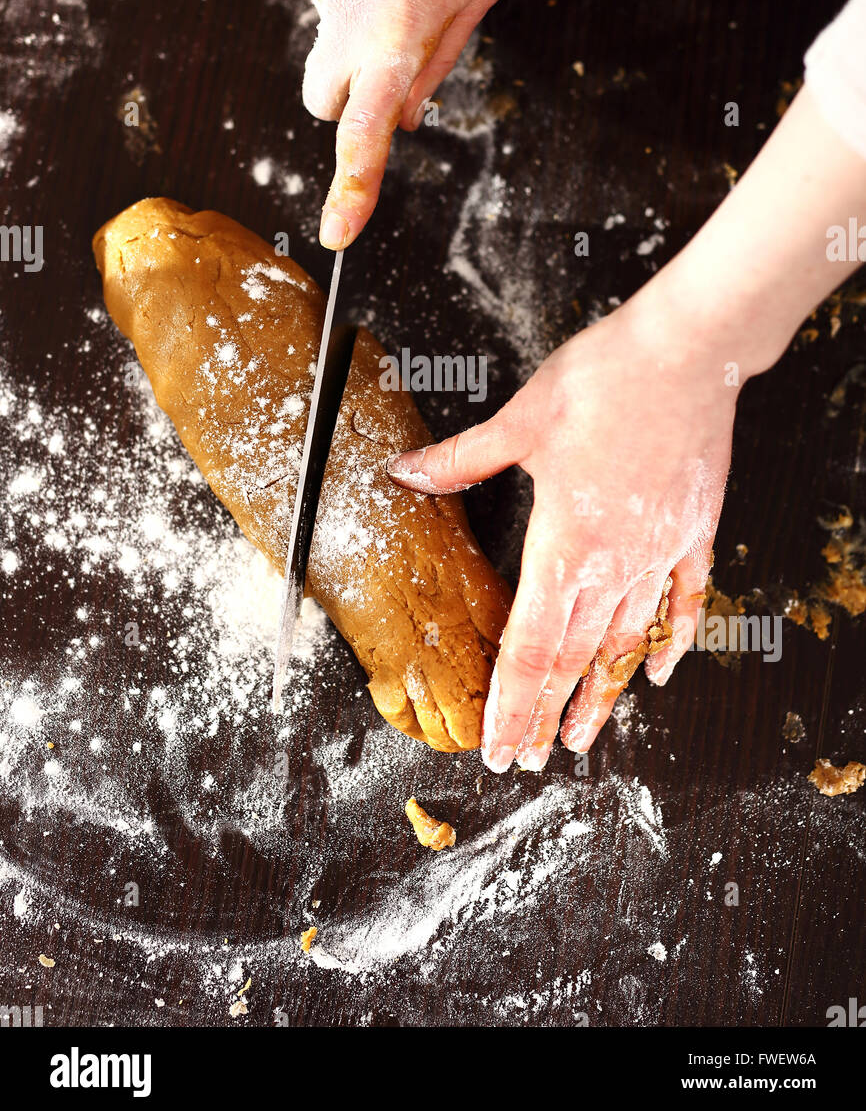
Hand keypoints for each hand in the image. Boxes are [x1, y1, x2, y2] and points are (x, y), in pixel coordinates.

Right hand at [299, 0, 513, 248]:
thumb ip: (439, 61)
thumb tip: (410, 117)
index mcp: (397, 35)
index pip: (366, 134)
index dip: (352, 189)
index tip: (340, 232)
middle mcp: (346, 17)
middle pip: (323, 101)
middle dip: (352, 103)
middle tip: (393, 70)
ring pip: (325, 47)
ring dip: (355, 45)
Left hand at [386, 291, 737, 771]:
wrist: (687, 351)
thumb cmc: (604, 379)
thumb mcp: (521, 420)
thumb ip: (461, 459)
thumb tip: (405, 472)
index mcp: (567, 545)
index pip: (531, 647)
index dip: (512, 703)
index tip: (499, 745)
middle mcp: (616, 564)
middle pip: (575, 660)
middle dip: (546, 715)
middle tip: (527, 759)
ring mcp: (660, 553)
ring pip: (627, 645)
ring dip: (602, 698)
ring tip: (582, 739)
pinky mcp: (694, 533)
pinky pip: (684, 602)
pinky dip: (670, 643)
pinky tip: (656, 673)